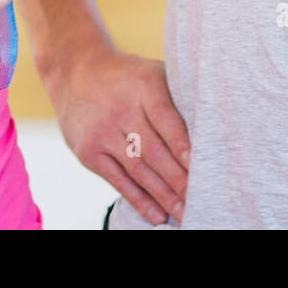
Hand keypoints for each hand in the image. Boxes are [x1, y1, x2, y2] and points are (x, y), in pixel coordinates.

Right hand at [45, 44, 189, 225]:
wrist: (76, 72)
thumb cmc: (128, 77)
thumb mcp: (151, 73)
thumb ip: (175, 97)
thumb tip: (211, 130)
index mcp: (143, 84)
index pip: (165, 117)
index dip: (181, 143)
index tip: (199, 166)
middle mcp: (120, 108)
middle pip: (153, 150)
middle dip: (178, 179)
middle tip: (201, 200)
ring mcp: (102, 131)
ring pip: (138, 169)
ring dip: (163, 195)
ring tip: (184, 214)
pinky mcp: (89, 152)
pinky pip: (118, 180)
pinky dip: (139, 200)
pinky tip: (157, 214)